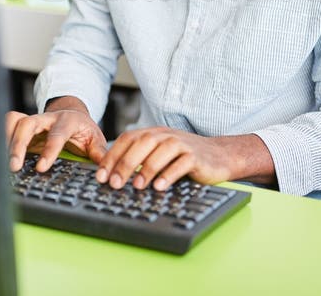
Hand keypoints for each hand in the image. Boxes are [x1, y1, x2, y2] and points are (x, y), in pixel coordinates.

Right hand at [5, 98, 106, 172]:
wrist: (73, 114)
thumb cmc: (83, 130)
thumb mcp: (95, 140)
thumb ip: (99, 154)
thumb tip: (104, 173)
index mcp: (67, 121)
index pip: (57, 134)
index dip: (49, 150)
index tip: (41, 168)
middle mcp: (47, 118)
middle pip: (28, 123)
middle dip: (19, 144)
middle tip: (14, 167)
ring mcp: (33, 121)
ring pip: (15, 121)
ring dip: (7, 141)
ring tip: (4, 164)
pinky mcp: (23, 126)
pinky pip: (8, 125)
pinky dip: (1, 137)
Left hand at [96, 127, 242, 191]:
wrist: (219, 155)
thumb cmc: (185, 158)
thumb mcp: (160, 154)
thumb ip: (141, 159)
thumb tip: (113, 177)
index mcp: (153, 134)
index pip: (127, 140)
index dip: (112, 156)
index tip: (101, 176)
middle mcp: (165, 135)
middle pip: (142, 144)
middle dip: (125, 164)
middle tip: (115, 183)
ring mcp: (182, 144)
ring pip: (161, 151)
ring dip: (147, 169)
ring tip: (137, 186)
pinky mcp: (196, 156)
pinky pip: (181, 163)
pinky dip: (169, 174)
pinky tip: (160, 187)